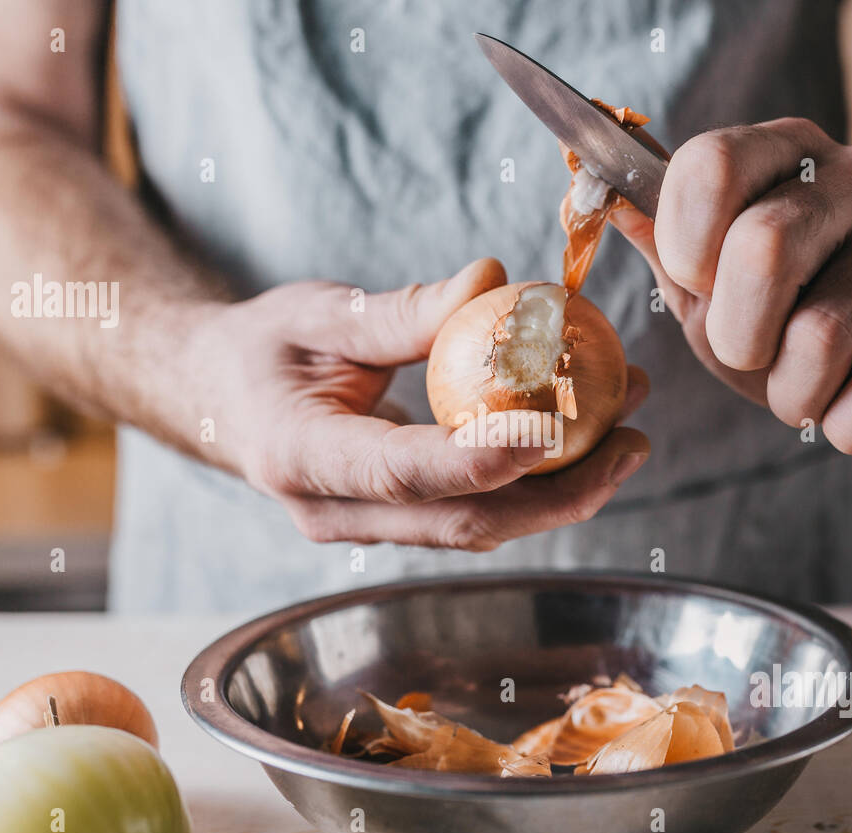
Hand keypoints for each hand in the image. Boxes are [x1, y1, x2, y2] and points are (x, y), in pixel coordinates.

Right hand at [181, 258, 649, 549]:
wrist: (220, 400)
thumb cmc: (259, 348)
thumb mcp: (314, 313)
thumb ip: (399, 311)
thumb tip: (491, 283)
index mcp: (300, 457)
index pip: (402, 472)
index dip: (480, 460)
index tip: (554, 431)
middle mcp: (334, 513)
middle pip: (461, 523)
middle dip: (557, 495)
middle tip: (631, 444)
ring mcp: (366, 529)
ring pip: (479, 530)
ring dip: (562, 493)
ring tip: (631, 437)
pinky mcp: (396, 524)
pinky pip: (474, 515)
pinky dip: (535, 486)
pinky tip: (586, 444)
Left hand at [610, 118, 851, 453]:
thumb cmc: (807, 306)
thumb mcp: (721, 282)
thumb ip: (668, 247)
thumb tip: (605, 200)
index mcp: (787, 152)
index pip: (711, 166)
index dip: (689, 248)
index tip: (703, 289)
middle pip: (763, 249)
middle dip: (742, 340)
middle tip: (758, 359)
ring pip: (822, 335)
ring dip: (797, 397)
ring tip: (814, 390)